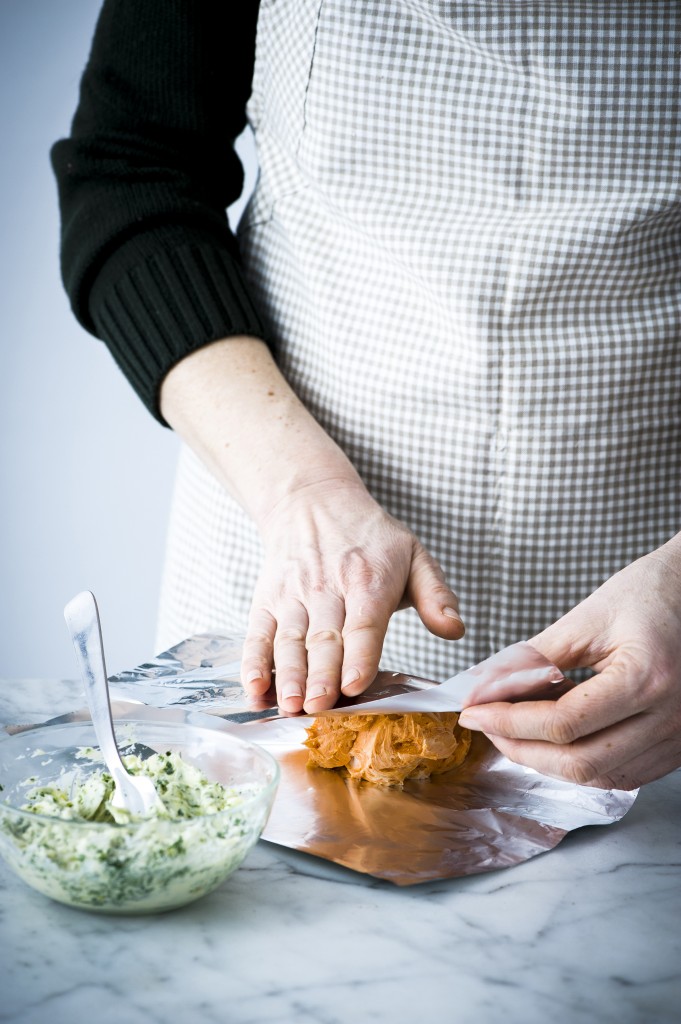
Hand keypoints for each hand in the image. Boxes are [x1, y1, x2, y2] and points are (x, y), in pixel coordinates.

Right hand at [240, 478, 463, 713]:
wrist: (312, 500)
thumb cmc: (370, 536)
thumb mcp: (413, 554)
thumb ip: (435, 595)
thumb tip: (455, 630)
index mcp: (368, 581)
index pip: (362, 624)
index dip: (358, 656)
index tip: (354, 685)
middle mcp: (327, 589)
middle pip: (323, 638)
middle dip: (320, 676)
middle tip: (318, 707)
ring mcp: (293, 595)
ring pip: (289, 640)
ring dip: (287, 675)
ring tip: (289, 705)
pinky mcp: (267, 600)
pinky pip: (258, 634)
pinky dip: (252, 662)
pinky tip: (253, 688)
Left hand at [458, 537, 680, 788]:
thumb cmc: (650, 593)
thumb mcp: (587, 618)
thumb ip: (534, 658)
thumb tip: (486, 688)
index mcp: (646, 679)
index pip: (562, 723)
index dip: (508, 722)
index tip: (473, 712)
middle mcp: (669, 718)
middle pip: (580, 763)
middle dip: (522, 750)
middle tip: (487, 726)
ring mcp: (678, 737)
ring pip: (601, 777)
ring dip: (550, 762)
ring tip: (516, 732)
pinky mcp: (677, 744)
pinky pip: (624, 774)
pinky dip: (583, 764)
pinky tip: (557, 739)